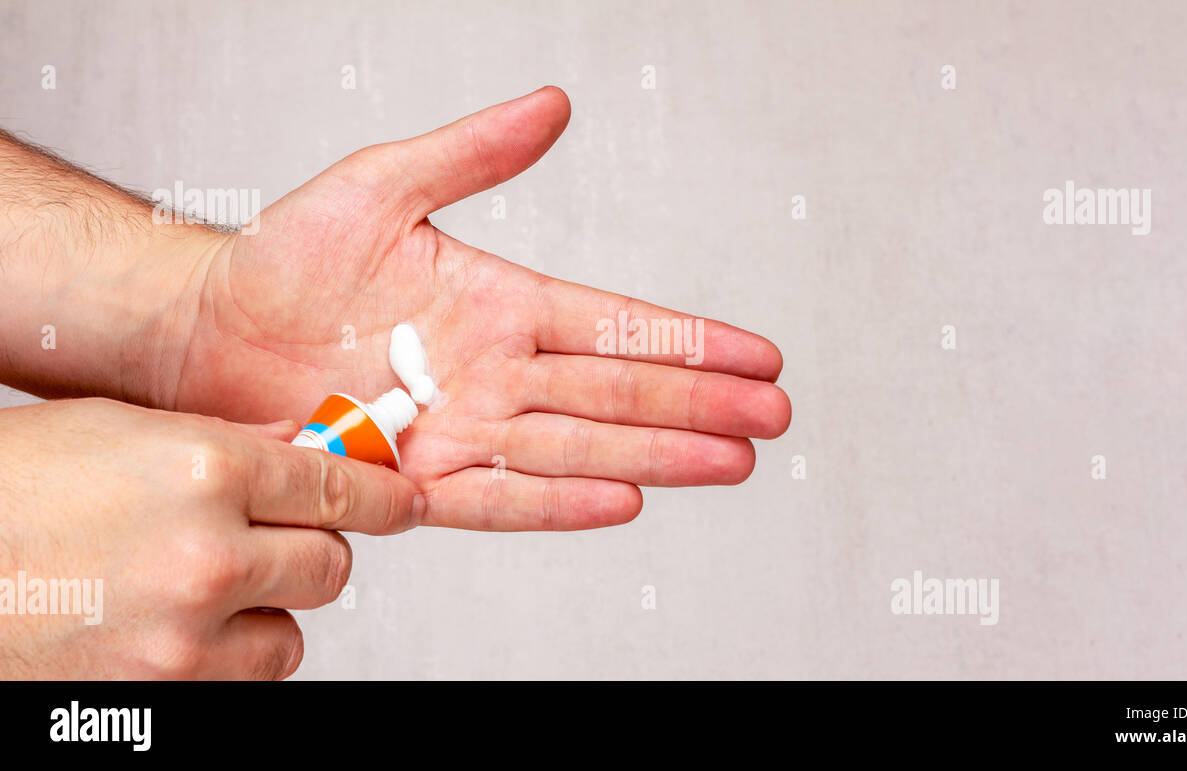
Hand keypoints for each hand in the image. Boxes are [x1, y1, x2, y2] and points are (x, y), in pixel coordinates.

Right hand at [0, 398, 419, 678]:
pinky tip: (176, 630)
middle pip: (328, 564)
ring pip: (292, 635)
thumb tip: (298, 461)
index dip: (382, 495)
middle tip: (274, 542)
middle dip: (310, 552)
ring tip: (203, 591)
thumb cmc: (7, 494)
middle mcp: (206, 555)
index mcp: (201, 469)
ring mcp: (184, 637)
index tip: (403, 502)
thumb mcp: (119, 435)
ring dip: (266, 614)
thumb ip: (221, 451)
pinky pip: (244, 682)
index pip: (337, 486)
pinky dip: (227, 659)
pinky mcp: (163, 697)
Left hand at [170, 87, 790, 530]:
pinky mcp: (416, 479)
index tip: (758, 355)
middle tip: (773, 420)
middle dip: (701, 405)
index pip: (617, 324)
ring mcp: (463, 428)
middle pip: (618, 391)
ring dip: (659, 453)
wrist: (206, 330)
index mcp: (502, 303)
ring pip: (580, 444)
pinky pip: (501, 496)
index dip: (691, 341)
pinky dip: (562, 500)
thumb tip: (553, 106)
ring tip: (730, 462)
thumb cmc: (287, 257)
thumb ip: (472, 154)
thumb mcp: (382, 184)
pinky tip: (627, 500)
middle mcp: (497, 371)